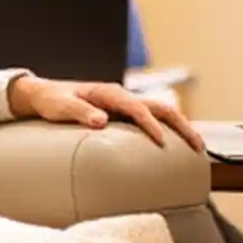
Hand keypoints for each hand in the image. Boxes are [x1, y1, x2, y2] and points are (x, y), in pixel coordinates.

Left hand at [7, 74, 204, 151]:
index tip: (161, 143)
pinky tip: (176, 146)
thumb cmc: (51, 101)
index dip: (150, 126)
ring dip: (180, 127)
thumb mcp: (61, 107)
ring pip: (161, 112)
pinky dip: (168, 130)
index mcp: (109, 93)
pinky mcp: (123, 114)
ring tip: (197, 148)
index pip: (137, 109)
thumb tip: (102, 122)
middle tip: (198, 147)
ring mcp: (124, 104)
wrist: (44, 95)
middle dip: (181, 125)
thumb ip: (80, 113)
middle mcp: (121, 96)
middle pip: (160, 107)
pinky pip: (151, 120)